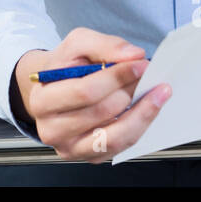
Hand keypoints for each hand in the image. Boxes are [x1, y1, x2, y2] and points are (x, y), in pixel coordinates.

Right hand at [14, 28, 169, 162]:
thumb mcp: (77, 44)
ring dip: (142, 113)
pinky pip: (121, 146)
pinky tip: (149, 108)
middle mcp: (52, 131)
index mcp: (42, 101)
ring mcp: (71, 148)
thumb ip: (103, 44)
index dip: (116, 77)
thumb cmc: (66, 67)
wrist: (55, 89)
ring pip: (114, 137)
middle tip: (149, 75)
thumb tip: (133, 55)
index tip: (140, 64)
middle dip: (130, 91)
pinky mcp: (91, 157)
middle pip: (101, 113)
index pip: (84, 91)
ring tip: (158, 93)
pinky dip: (139, 126)